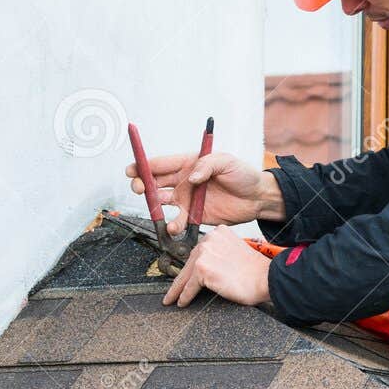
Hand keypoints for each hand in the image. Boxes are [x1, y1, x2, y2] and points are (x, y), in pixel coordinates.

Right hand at [125, 152, 285, 234]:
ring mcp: (186, 199)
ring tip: (156, 208)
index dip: (143, 165)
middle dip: (142, 184)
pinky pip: (176, 220)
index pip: (160, 163)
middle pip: (154, 182)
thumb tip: (192, 177)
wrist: (257, 198)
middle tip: (140, 188)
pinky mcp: (193, 215)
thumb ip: (207, 165)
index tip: (132, 170)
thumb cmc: (243, 174)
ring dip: (153, 205)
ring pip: (161, 202)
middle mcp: (183, 181)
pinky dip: (172, 224)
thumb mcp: (226, 161)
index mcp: (188, 163)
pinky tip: (173, 226)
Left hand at [163, 225, 272, 307]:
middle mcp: (209, 239)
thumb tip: (209, 269)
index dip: (191, 266)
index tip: (186, 275)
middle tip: (173, 291)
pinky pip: (189, 287)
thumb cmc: (257, 271)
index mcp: (218, 234)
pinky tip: (182, 302)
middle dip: (181, 278)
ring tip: (172, 299)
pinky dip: (184, 297)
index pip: (199, 252)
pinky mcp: (203, 269)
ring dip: (178, 290)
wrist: (266, 278)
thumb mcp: (236, 252)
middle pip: (189, 263)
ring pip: (186, 275)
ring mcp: (205, 253)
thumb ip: (221, 254)